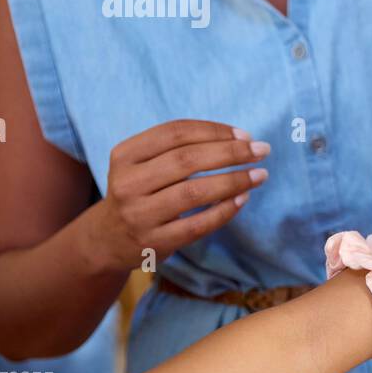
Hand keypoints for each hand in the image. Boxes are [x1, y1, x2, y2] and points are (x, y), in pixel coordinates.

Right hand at [85, 120, 269, 271]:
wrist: (108, 239)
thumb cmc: (141, 191)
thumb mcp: (143, 164)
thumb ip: (179, 148)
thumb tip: (239, 139)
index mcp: (125, 155)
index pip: (175, 133)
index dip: (214, 131)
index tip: (245, 135)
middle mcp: (128, 183)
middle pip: (187, 159)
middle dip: (231, 153)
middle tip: (263, 150)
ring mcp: (139, 214)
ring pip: (194, 191)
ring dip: (234, 180)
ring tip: (260, 174)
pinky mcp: (154, 242)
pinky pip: (198, 224)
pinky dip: (225, 210)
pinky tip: (244, 198)